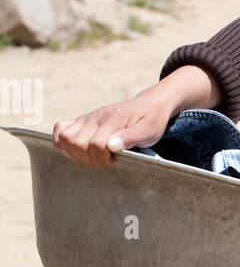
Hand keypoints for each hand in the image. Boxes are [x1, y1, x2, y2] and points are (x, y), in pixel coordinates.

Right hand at [52, 65, 220, 167]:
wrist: (149, 105)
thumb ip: (131, 138)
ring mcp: (86, 119)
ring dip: (74, 153)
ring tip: (92, 158)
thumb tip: (111, 146)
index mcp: (112, 120)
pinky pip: (60, 129)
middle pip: (76, 143)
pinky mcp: (82, 121)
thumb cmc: (151, 120)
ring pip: (64, 138)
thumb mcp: (149, 130)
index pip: (96, 144)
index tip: (114, 161)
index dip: (102, 158)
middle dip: (88, 159)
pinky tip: (77, 151)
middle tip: (104, 161)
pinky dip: (62, 143)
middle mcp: (95, 118)